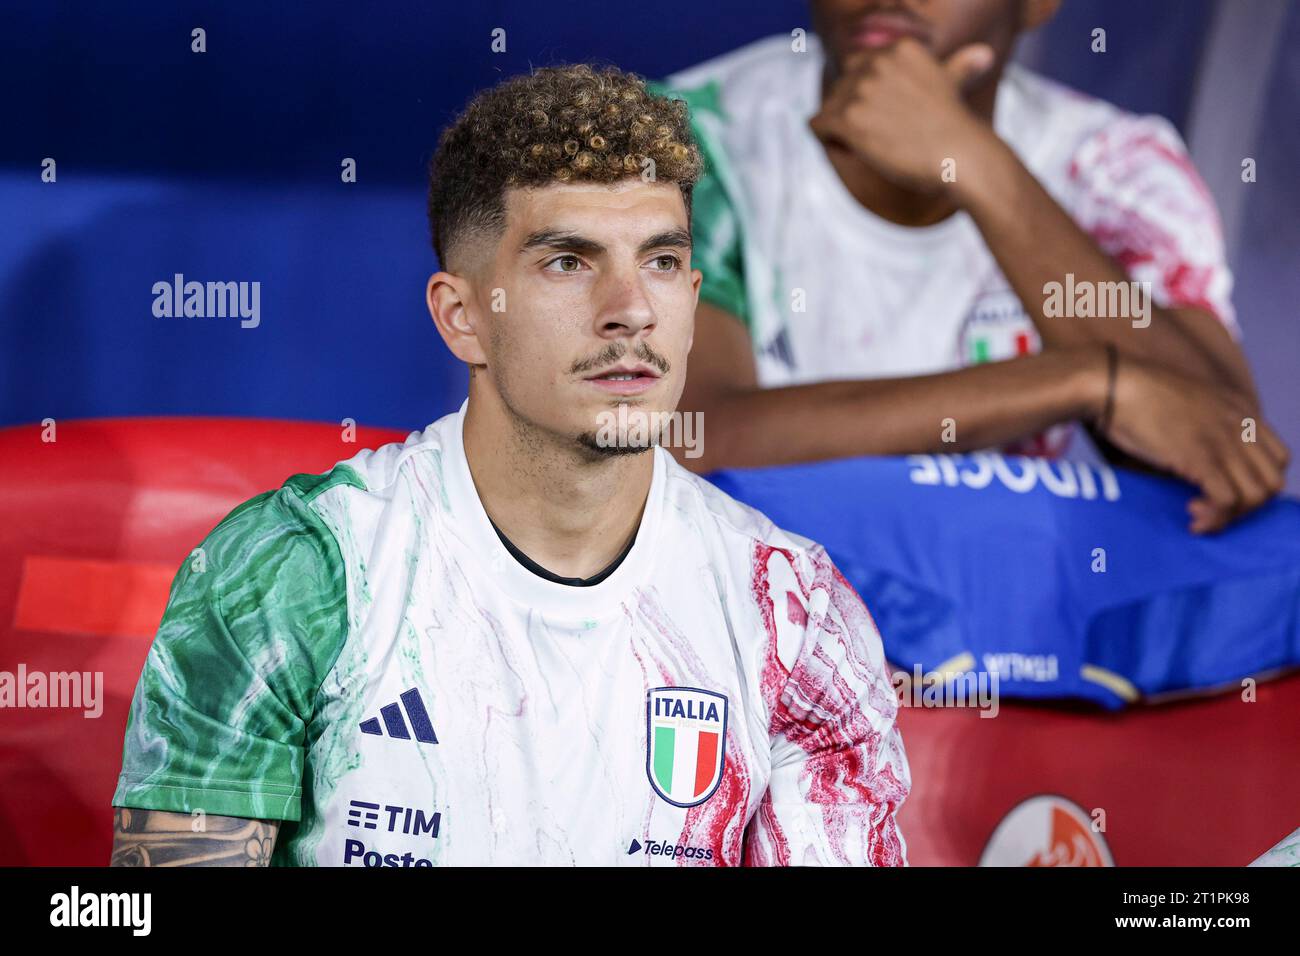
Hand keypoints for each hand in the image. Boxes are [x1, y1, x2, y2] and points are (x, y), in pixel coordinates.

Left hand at [808, 38, 996, 191]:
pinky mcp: (847, 119)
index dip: (868, 96)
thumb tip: (984, 52)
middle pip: (842, 87)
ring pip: (829, 107)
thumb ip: (959, 65)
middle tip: (881, 134)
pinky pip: (816, 125)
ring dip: (842, 129)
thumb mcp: (957, 85)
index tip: (889, 116)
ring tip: (873, 144)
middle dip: (852, 111)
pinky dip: (828, 140)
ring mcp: (861, 90)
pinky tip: (853, 150)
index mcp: (900, 48)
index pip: (861, 67)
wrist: (960, 158)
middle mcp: (878, 62)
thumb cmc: (957, 131)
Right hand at [1099, 357, 1289, 532]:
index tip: (1224, 490)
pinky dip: (1213, 517)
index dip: (1256, 483)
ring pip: (1255, 497)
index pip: (1279, 459)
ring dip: (1229, 516)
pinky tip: (1191, 514)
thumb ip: (1207, 425)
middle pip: (1272, 482)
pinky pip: (1227, 500)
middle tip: (1212, 509)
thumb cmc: (1137, 395)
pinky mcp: (1200, 457)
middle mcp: (1241, 426)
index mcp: (1242, 411)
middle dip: (1246, 506)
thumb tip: (1200, 458)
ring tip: (1197, 514)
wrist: (1114, 383)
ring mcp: (1223, 442)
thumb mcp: (1189, 403)